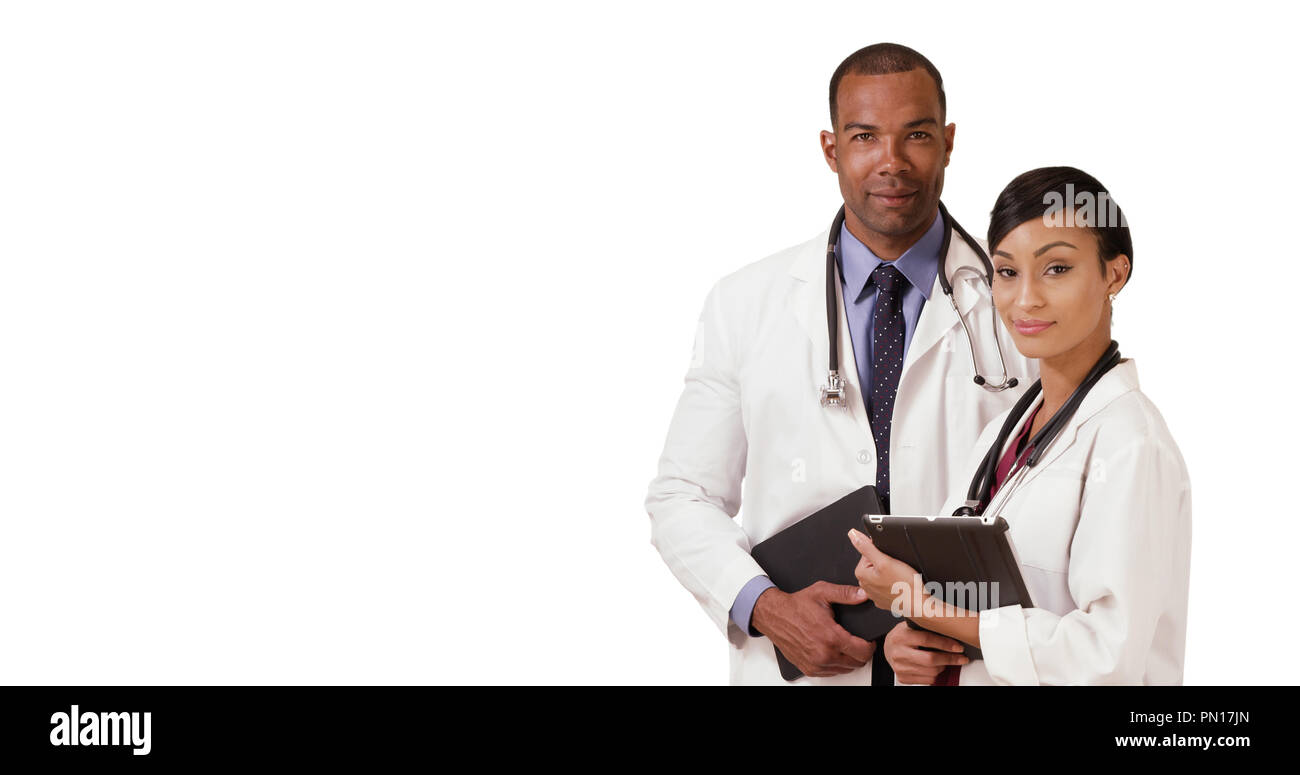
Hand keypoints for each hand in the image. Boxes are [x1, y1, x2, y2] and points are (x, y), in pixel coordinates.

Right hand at [750, 582, 875, 677]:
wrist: (774, 616)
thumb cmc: (795, 606)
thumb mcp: (822, 593)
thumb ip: (845, 593)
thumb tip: (863, 595)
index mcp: (831, 637)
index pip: (863, 652)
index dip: (870, 646)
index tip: (868, 641)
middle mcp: (824, 654)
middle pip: (857, 663)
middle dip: (861, 652)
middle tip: (857, 641)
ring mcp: (816, 664)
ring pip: (845, 670)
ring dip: (849, 659)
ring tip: (843, 645)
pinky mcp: (809, 669)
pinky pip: (832, 673)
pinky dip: (836, 665)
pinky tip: (832, 651)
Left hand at [847, 528, 919, 611]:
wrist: (920, 605)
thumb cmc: (905, 586)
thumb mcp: (884, 561)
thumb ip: (867, 547)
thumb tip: (853, 535)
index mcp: (861, 573)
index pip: (868, 552)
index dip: (882, 552)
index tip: (890, 559)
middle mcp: (865, 585)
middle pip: (875, 562)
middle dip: (887, 562)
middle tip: (897, 569)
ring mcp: (875, 593)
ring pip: (883, 573)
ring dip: (891, 572)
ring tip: (899, 577)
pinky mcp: (884, 598)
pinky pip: (889, 584)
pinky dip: (894, 583)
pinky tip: (900, 585)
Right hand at [882, 621, 968, 684]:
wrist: (888, 647)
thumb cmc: (903, 635)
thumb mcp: (911, 626)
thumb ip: (927, 628)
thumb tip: (951, 629)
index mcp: (901, 636)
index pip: (926, 639)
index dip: (945, 644)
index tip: (958, 647)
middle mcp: (899, 652)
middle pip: (930, 659)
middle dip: (950, 659)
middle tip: (961, 657)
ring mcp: (900, 667)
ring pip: (931, 671)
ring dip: (944, 666)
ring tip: (946, 660)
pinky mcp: (903, 677)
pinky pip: (928, 679)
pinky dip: (936, 674)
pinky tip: (936, 667)